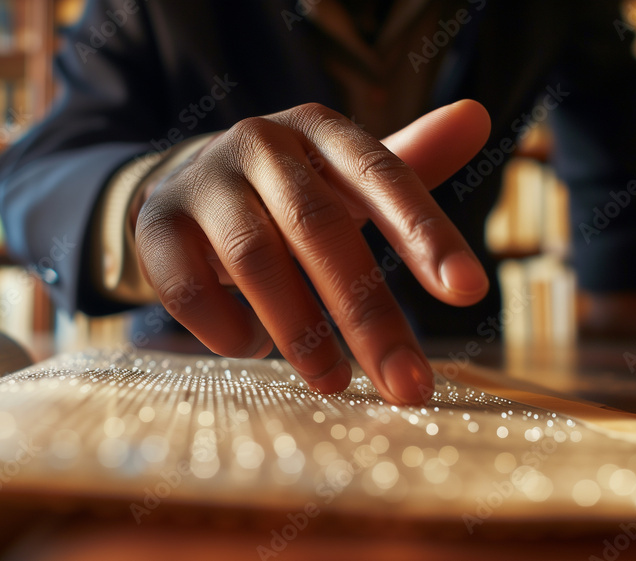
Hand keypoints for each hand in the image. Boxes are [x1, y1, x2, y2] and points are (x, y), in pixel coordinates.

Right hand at [133, 101, 491, 403]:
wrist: (185, 189)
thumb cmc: (287, 192)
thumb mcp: (345, 177)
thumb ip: (409, 163)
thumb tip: (480, 117)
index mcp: (319, 132)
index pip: (383, 176)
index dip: (426, 233)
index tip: (470, 293)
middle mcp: (261, 144)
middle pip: (321, 228)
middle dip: (368, 315)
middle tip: (408, 387)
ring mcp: (204, 182)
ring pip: (255, 259)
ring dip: (299, 331)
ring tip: (332, 381)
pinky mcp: (156, 225)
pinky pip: (187, 285)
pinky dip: (225, 327)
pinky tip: (250, 346)